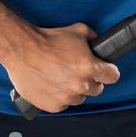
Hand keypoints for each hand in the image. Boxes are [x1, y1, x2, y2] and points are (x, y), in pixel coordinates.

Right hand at [2, 22, 120, 113]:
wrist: (23, 50)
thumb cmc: (49, 39)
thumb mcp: (79, 31)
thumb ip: (94, 40)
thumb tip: (101, 46)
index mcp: (90, 67)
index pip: (112, 76)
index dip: (109, 71)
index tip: (105, 70)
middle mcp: (80, 85)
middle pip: (97, 89)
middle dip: (91, 80)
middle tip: (79, 71)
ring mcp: (67, 98)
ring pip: (80, 98)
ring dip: (75, 90)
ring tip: (62, 77)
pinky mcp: (53, 106)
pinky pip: (63, 104)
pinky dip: (60, 97)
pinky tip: (52, 84)